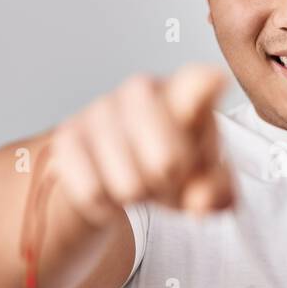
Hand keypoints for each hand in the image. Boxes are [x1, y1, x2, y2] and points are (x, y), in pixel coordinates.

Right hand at [45, 63, 234, 225]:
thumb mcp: (207, 184)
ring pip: (128, 184)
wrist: (124, 169)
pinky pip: (92, 192)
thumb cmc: (177, 167)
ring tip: (140, 182)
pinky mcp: (69, 134)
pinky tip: (111, 189)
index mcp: (189, 92)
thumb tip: (201, 203)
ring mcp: (102, 107)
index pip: (198, 80)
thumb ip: (218, 193)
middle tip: (168, 178)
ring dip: (137, 198)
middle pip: (165, 163)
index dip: (205, 85)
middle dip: (169, 185)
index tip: (217, 80)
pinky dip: (106, 206)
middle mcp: (143, 88)